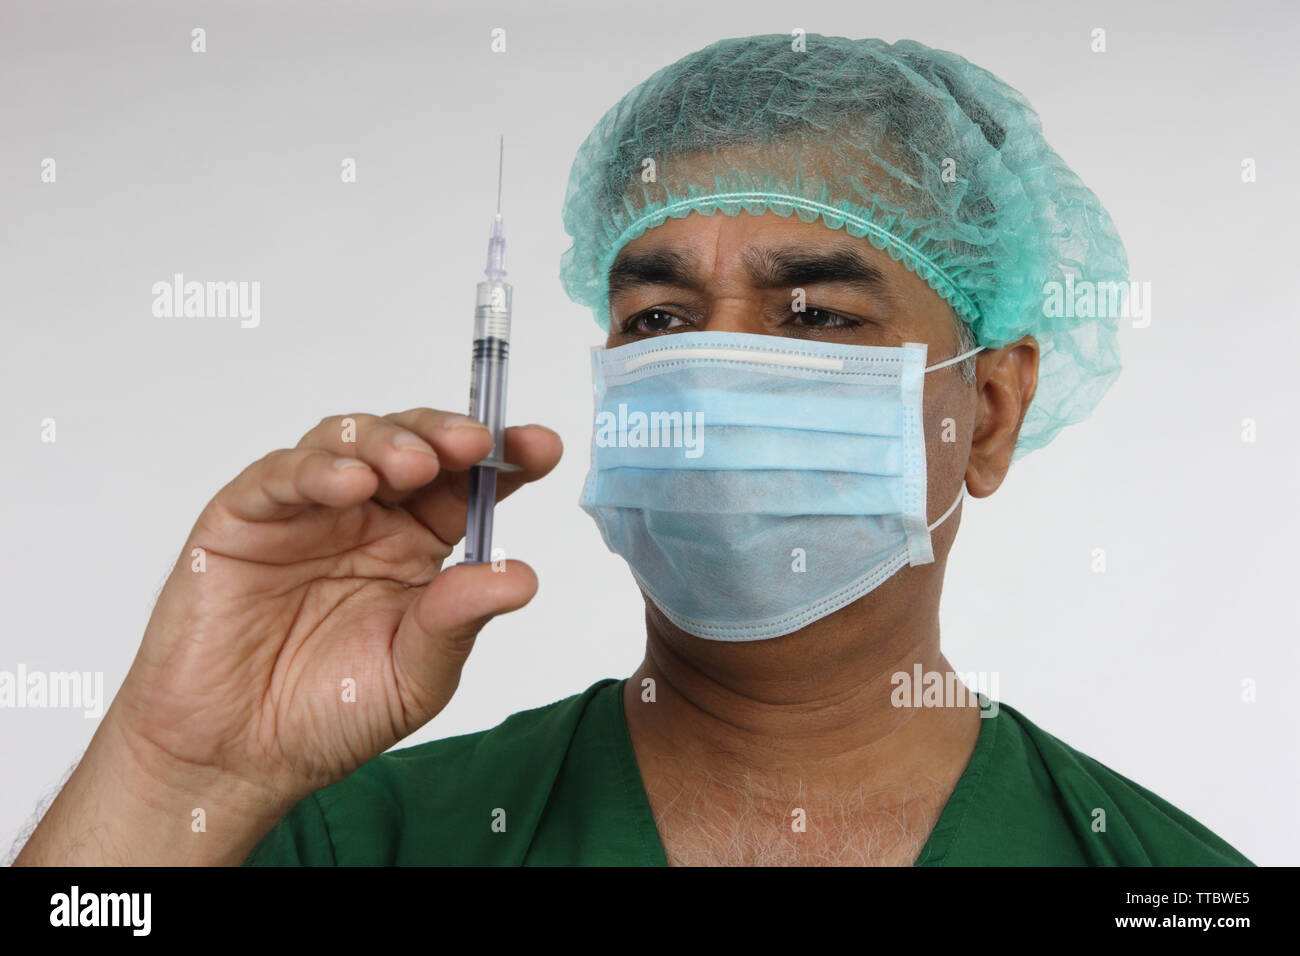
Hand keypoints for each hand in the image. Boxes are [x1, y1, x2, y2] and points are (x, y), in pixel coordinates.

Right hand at [112, 409, 560, 807]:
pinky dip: (315, 469)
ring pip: (348, 442)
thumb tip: (521, 576)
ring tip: (415, 464)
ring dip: (387, 441)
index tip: (541, 447)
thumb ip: (458, 621)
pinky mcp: (244, 518)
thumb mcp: (415, 676)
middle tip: (475, 443)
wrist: (236, 759)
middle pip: (413, 446)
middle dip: (447, 435)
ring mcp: (307, 512)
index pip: (467, 486)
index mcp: (417, 547)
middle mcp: (367, 518)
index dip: (506, 459)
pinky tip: (349, 484)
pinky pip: (280, 476)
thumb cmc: (328, 715)